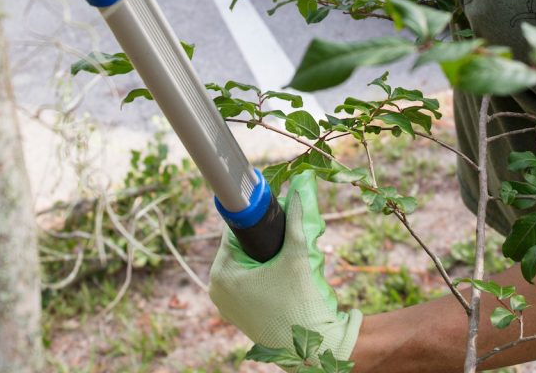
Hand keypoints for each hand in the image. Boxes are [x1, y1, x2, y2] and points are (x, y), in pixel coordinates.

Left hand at [208, 172, 362, 365]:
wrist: (315, 351)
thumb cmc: (302, 305)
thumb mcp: (298, 256)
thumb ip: (298, 218)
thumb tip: (301, 184)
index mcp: (223, 274)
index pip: (236, 231)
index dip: (258, 219)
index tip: (277, 209)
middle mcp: (220, 290)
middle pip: (245, 247)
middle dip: (271, 240)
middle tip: (293, 242)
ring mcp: (230, 304)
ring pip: (252, 263)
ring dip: (274, 257)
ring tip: (295, 265)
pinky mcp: (243, 313)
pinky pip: (255, 282)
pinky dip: (272, 275)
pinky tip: (291, 280)